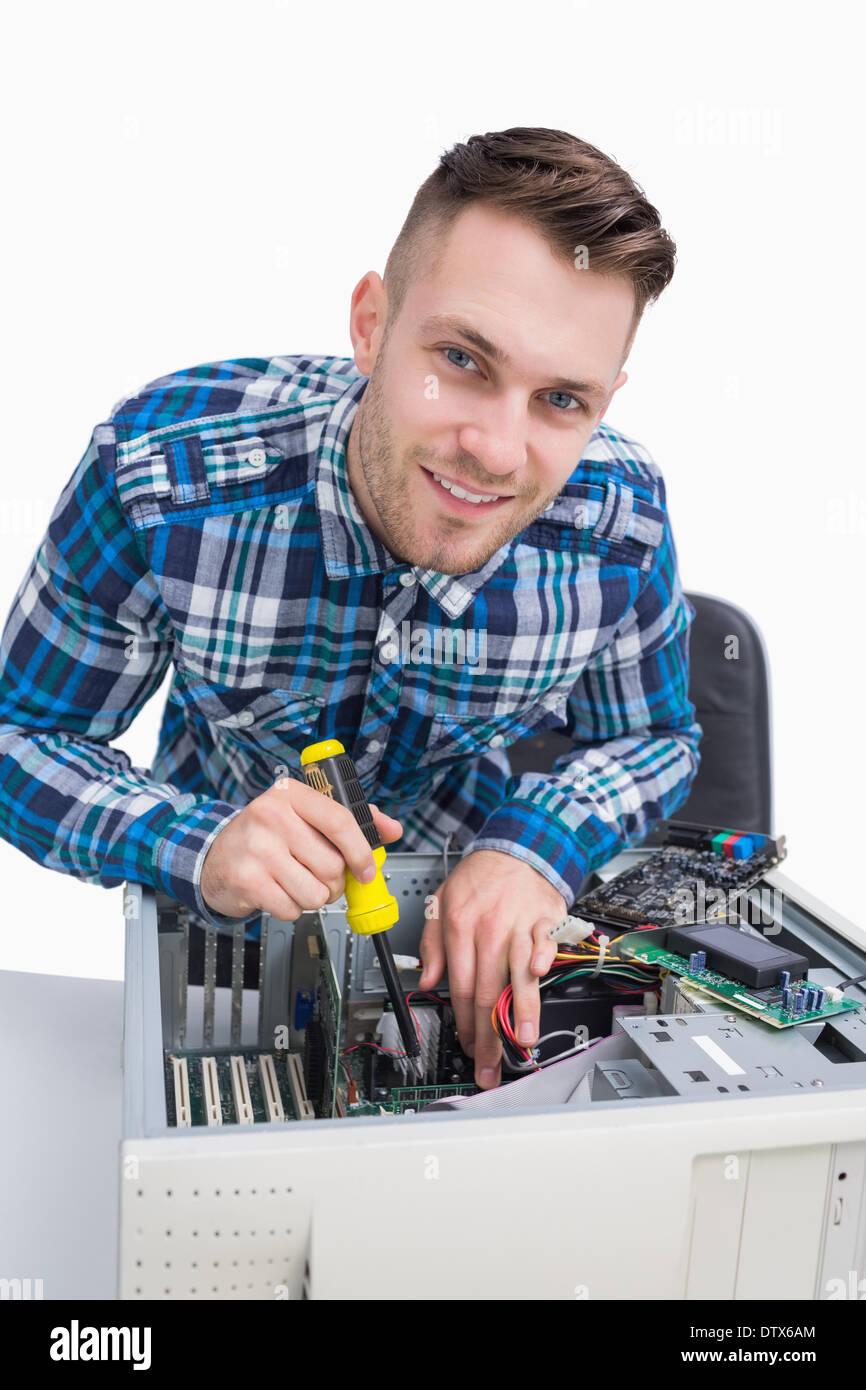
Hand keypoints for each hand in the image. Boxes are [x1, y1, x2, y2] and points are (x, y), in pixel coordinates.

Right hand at [201, 777, 402, 919]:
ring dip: (312, 897)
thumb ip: (351, 820)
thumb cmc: (266, 836)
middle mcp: (271, 816)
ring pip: (316, 892)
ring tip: (294, 882)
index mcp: (291, 795)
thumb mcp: (304, 817)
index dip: (361, 851)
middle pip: (332, 865)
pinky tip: (276, 891)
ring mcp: (257, 848)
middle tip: (316, 876)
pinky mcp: (247, 880)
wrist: (214, 856)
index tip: (367, 870)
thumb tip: (392, 829)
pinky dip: (291, 908)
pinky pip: (293, 909)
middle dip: (332, 882)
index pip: (341, 821)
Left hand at [418, 849, 565, 1088]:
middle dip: (489, 1035)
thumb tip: (425, 981)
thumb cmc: (480, 879)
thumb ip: (431, 944)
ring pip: (517, 974)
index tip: (469, 1046)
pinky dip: (542, 956)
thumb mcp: (440, 903)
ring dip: (521, 1010)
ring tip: (522, 1041)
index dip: (463, 1023)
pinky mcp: (545, 919)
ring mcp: (517, 924)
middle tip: (491, 1063)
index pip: (459, 987)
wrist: (519, 848)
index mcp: (458, 927)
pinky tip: (539, 975)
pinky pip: (544, 941)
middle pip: (486, 991)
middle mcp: (488, 929)